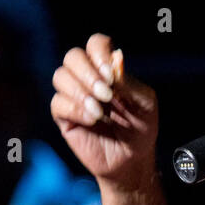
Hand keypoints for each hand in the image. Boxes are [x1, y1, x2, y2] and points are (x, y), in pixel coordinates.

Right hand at [50, 33, 158, 188]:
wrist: (133, 160)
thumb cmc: (141, 129)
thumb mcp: (146, 104)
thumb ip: (131, 83)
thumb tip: (114, 65)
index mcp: (108, 70)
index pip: (95, 44)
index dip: (99, 54)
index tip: (111, 76)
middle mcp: (88, 79)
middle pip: (72, 57)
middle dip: (88, 73)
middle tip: (106, 95)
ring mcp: (74, 96)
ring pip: (61, 76)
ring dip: (81, 92)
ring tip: (99, 112)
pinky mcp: (65, 117)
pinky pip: (58, 103)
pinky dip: (75, 109)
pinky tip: (92, 120)